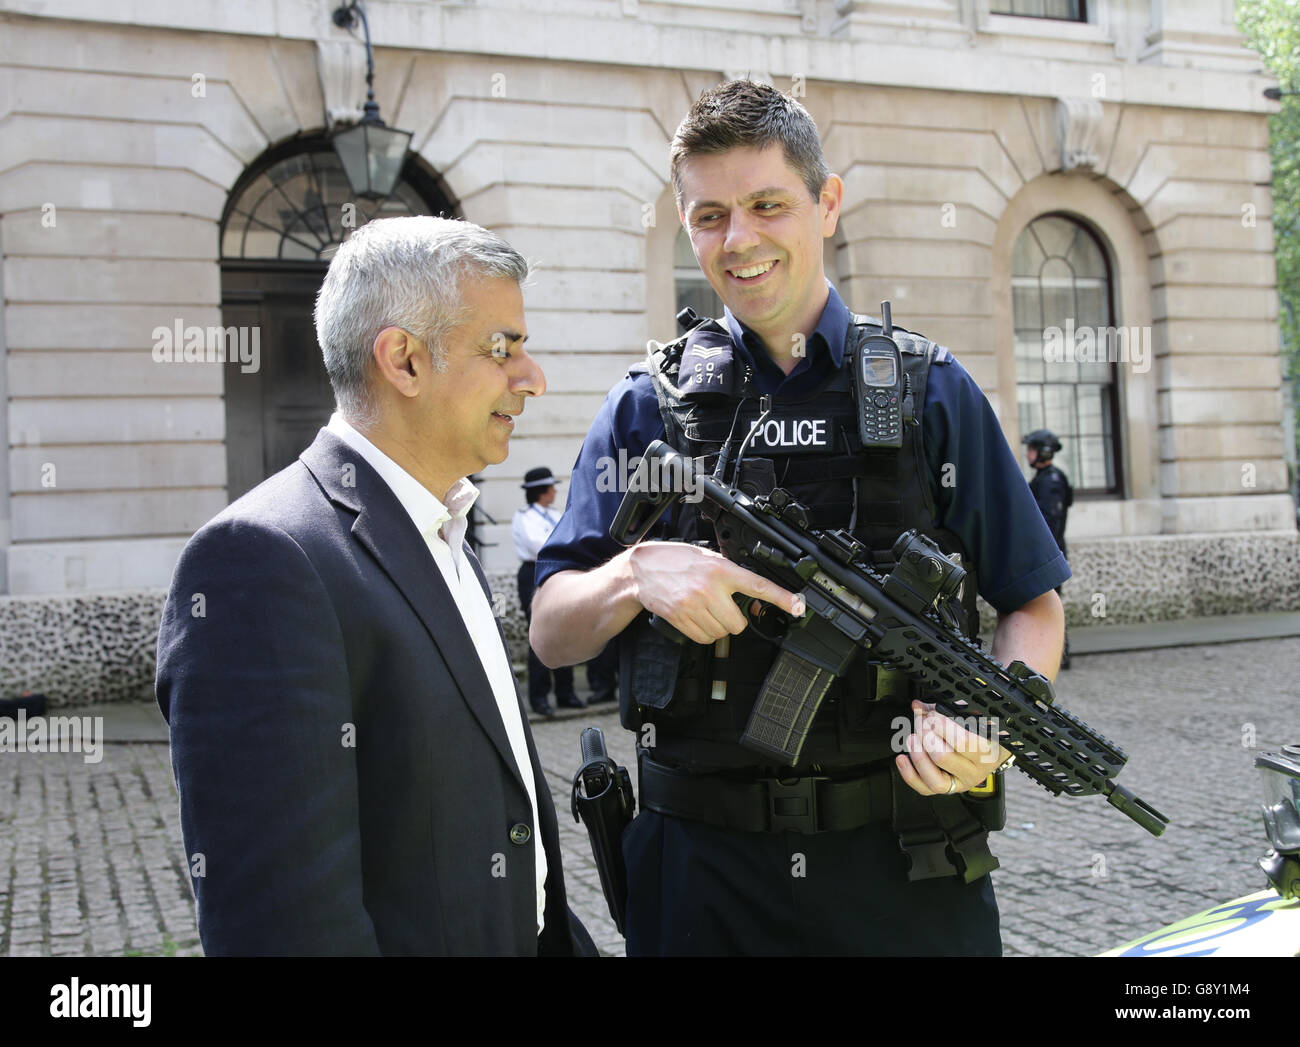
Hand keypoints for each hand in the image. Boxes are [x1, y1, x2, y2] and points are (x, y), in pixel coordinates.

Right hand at [628, 541, 804, 644]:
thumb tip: (754, 598)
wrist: (641, 570)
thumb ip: (730, 575)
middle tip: (721, 607)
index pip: (757, 585)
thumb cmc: (675, 560)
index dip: (781, 597)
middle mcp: (708, 589)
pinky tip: (694, 617)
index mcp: (720, 570)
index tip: (797, 606)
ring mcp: (693, 606)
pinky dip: (703, 633)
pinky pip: (703, 639)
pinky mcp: (680, 619)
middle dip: (733, 619)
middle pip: (737, 623)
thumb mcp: (707, 559)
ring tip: (703, 609)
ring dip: (717, 627)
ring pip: (721, 633)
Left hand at [895, 700, 1012, 796]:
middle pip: (942, 757)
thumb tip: (918, 706)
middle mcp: (974, 771)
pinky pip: (924, 788)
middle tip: (922, 722)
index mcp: (986, 752)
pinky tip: (902, 758)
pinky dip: (909, 774)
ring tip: (912, 739)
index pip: (961, 741)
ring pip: (934, 780)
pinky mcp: (947, 789)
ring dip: (917, 757)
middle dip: (925, 735)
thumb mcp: (972, 718)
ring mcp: (960, 783)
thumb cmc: (983, 733)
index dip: (940, 724)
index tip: (933, 714)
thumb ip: (945, 710)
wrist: (995, 752)